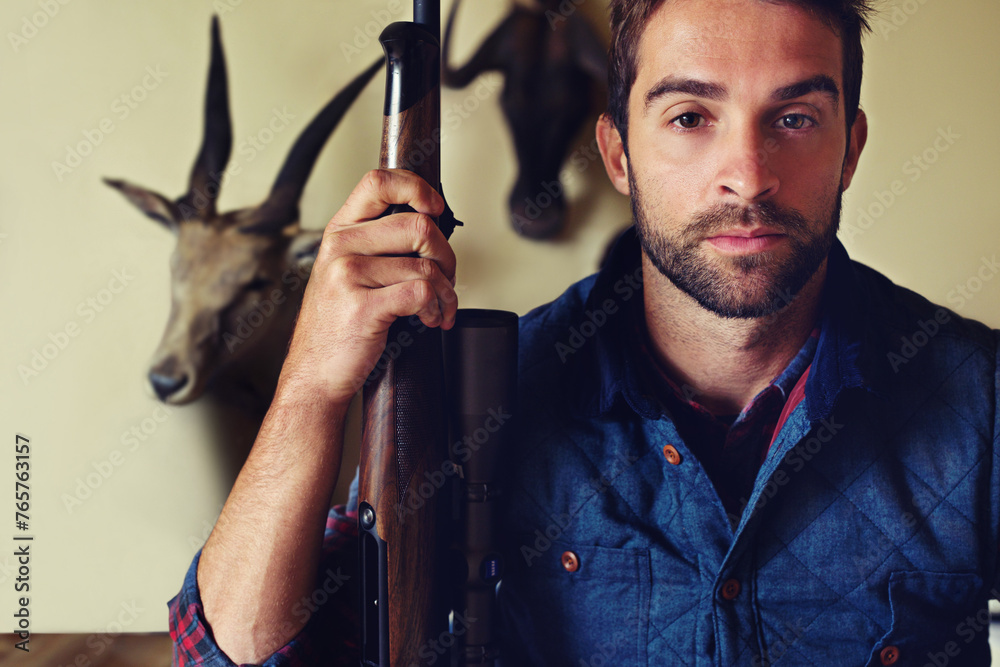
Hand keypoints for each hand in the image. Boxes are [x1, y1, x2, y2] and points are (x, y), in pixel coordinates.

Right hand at [276, 169, 457, 407]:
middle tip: (447, 279)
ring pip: (426, 266)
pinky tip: (429, 319)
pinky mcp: (363, 306)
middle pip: (419, 226)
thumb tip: (429, 230)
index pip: (378, 182)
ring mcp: (349, 276)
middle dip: (447, 257)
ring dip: (446, 292)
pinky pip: (422, 292)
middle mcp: (341, 247)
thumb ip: (376, 245)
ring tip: (438, 308)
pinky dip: (437, 308)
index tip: (435, 208)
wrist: (314, 374)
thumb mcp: (345, 272)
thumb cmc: (336, 326)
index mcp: (339, 231)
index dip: (416, 188)